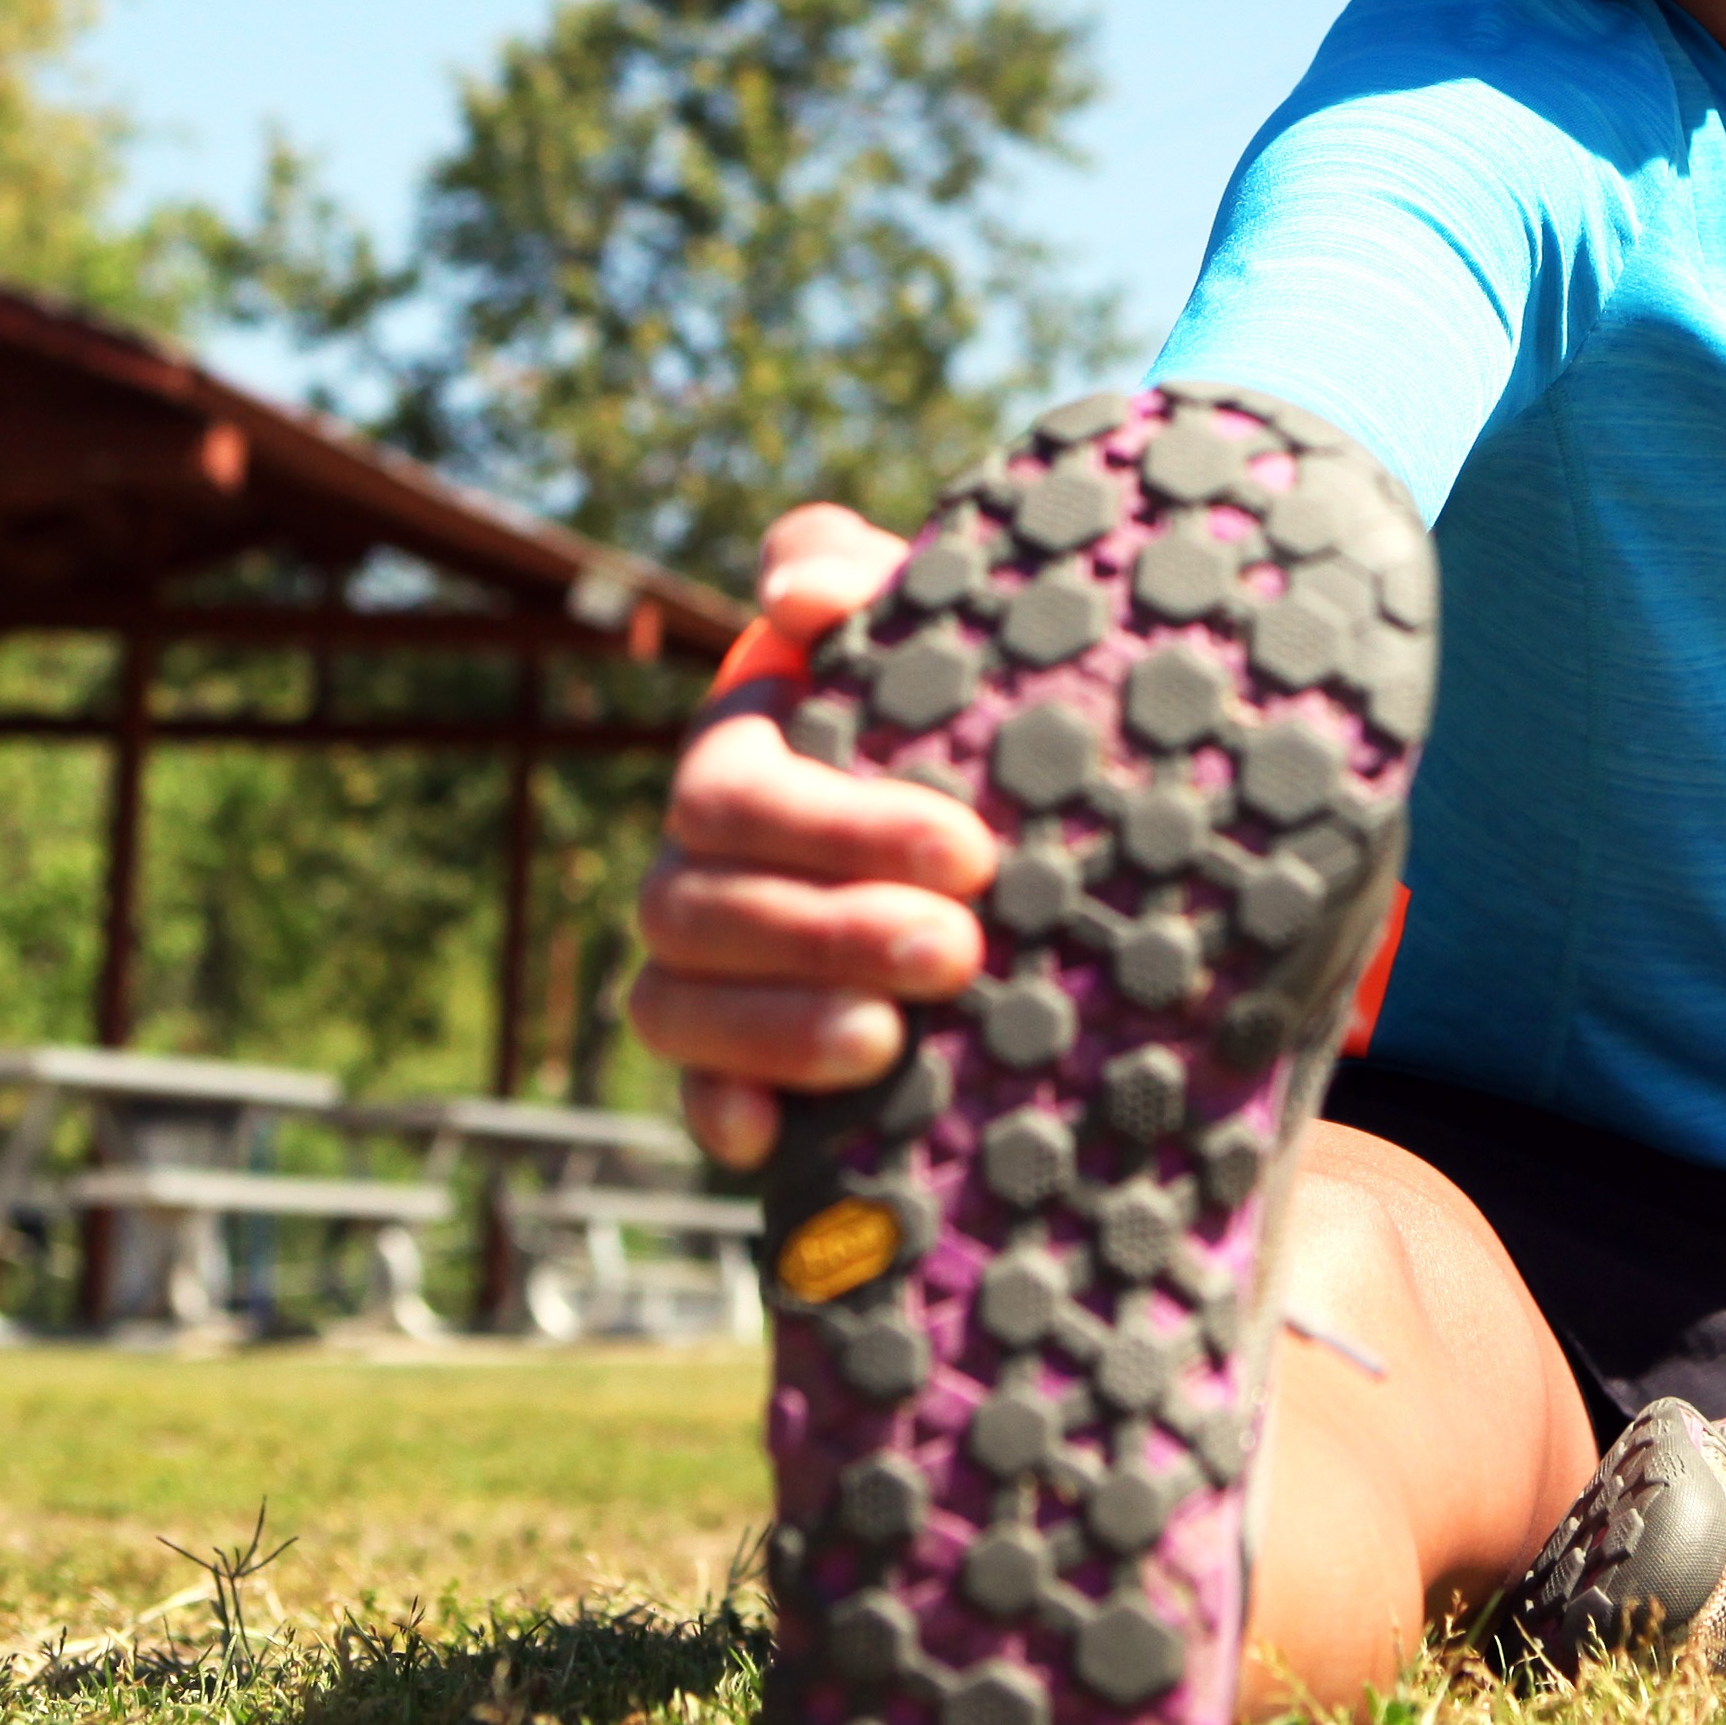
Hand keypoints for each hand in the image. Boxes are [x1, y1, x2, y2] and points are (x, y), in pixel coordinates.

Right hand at [627, 501, 992, 1171]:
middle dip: (830, 925)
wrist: (1051, 853)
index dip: (830, 817)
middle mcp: (708, 844)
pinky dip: (720, 1107)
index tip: (966, 851)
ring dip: (776, 1022)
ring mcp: (707, 949)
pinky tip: (770, 1135)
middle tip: (960, 949)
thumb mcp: (966, 642)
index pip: (737, 773)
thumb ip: (884, 589)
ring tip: (888, 1041)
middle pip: (710, 894)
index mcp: (756, 739)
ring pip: (674, 992)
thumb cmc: (996, 717)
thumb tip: (800, 598)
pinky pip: (683, 1085)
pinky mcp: (724, 1051)